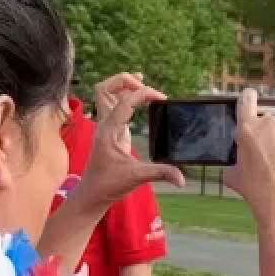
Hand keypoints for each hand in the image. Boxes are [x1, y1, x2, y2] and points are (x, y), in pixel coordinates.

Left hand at [68, 73, 184, 208]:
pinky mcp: (110, 131)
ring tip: (141, 82)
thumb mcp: (136, 177)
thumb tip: (182, 179)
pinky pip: (113, 105)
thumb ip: (160, 173)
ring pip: (105, 94)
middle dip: (124, 81)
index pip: (124, 102)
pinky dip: (124, 97)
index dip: (143, 94)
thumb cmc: (109, 185)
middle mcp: (104, 125)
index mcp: (109, 131)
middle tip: (145, 85)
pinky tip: (139, 99)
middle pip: (104, 89)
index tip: (162, 98)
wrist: (92, 194)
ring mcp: (105, 126)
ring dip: (121, 85)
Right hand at [223, 88, 274, 218]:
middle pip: (265, 124)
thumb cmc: (256, 190)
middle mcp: (270, 126)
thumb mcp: (234, 177)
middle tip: (261, 158)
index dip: (247, 98)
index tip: (248, 98)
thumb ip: (233, 164)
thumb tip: (233, 169)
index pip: (246, 100)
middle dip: (262, 136)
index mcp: (248, 129)